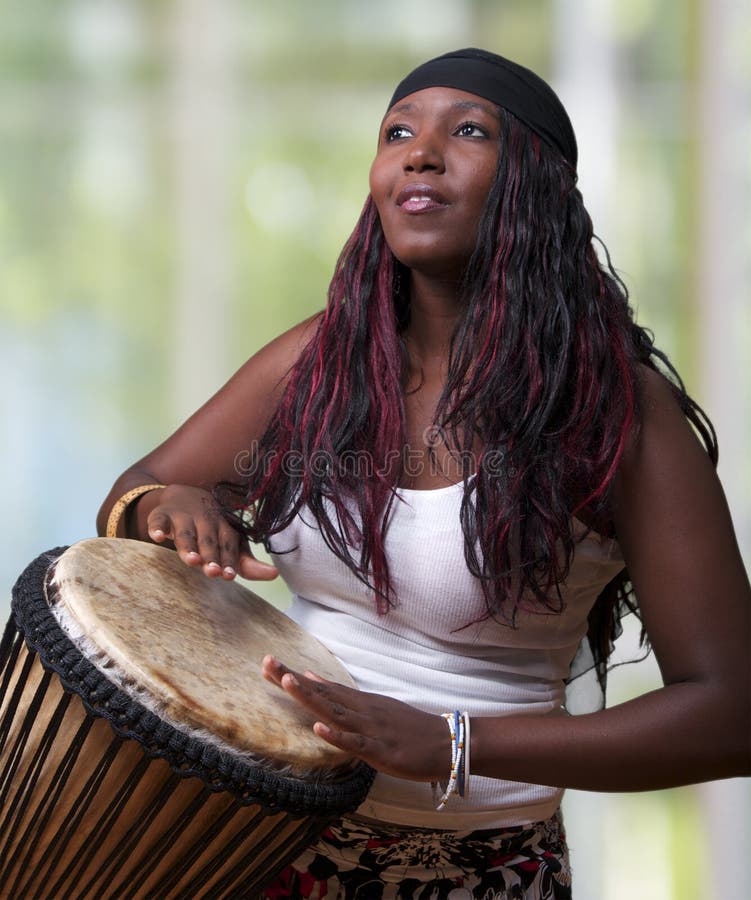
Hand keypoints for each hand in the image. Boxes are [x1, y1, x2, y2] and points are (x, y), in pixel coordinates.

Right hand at [146, 484, 278, 581]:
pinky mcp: (163, 515)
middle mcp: (206, 520)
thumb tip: (274, 575)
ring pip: (185, 533)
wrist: (184, 496)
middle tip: (213, 572)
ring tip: (191, 560)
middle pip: (208, 541)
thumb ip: (245, 562)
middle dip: (211, 556)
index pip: (229, 545)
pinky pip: (159, 520)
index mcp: (225, 526)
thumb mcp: (229, 543)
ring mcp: (184, 516)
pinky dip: (156, 527)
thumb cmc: (212, 528)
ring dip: (188, 546)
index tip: (229, 575)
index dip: (230, 560)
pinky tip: (156, 537)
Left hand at [261, 654, 446, 780]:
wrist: (446, 743)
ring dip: (310, 697)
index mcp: (358, 702)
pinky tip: (319, 728)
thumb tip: (311, 679)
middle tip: (266, 663)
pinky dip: (336, 735)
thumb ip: (341, 696)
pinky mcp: (380, 750)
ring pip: (334, 712)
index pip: (319, 686)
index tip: (267, 663)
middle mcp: (361, 710)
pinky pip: (354, 742)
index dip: (292, 676)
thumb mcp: (372, 707)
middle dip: (291, 680)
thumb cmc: (407, 728)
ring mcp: (370, 728)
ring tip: (287, 683)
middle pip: (320, 694)